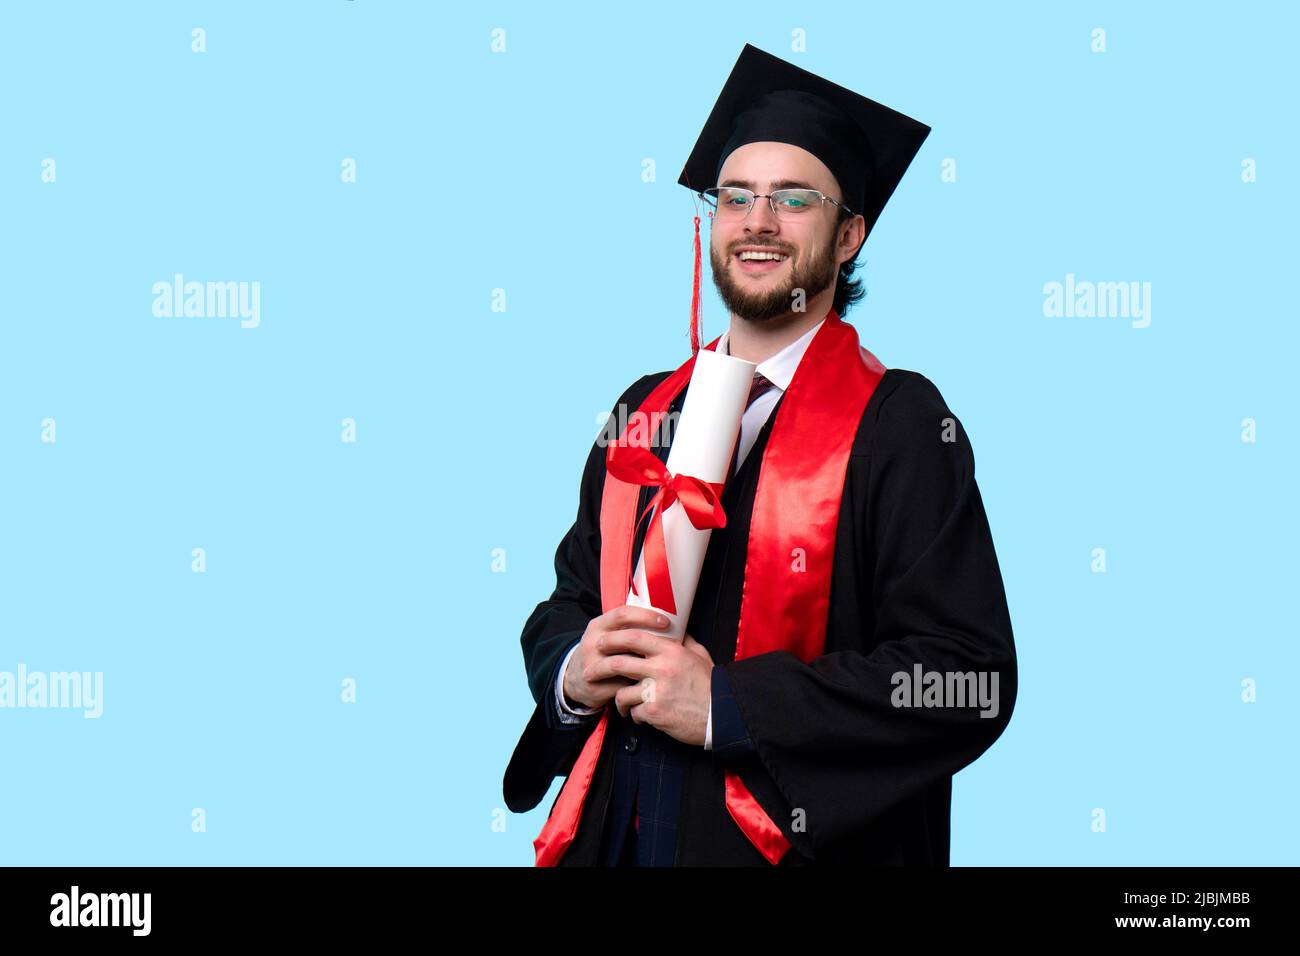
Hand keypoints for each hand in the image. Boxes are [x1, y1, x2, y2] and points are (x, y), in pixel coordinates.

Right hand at [563, 605, 671, 710]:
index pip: (622, 614)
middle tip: (673, 645)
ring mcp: (591, 665)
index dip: (645, 616)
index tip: (666, 621)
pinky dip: (639, 685)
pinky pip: (621, 685)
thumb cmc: (604, 653)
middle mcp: (593, 642)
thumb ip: (631, 628)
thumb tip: (670, 621)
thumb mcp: (610, 635)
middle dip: (650, 641)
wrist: (576, 677)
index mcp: (599, 625)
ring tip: (667, 665)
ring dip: (646, 664)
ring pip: (623, 664)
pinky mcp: (594, 685)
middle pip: (623, 638)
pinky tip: (655, 683)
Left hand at [606, 632, 714, 746]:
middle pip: (619, 662)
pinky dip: (635, 716)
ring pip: (622, 692)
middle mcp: (662, 668)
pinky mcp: (655, 712)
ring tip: (622, 705)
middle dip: (600, 667)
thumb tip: (676, 629)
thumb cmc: (711, 685)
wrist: (721, 715)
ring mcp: (657, 691)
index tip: (602, 641)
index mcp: (671, 651)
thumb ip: (684, 641)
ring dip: (618, 700)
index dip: (614, 638)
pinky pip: (634, 712)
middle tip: (590, 671)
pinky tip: (641, 718)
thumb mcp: (700, 656)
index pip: (634, 636)